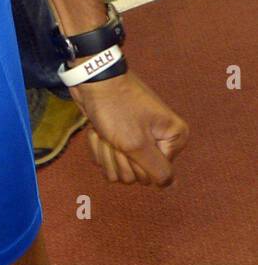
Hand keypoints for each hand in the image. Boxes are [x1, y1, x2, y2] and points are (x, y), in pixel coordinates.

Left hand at [71, 70, 188, 184]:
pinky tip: (97, 132)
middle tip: (114, 135)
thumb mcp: (137, 143)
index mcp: (174, 138)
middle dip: (120, 159)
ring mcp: (139, 140)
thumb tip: (170, 185)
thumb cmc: (115, 107)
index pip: (157, 176)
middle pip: (139, 177)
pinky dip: (100, 149)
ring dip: (107, 154)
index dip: (137, 164)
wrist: (91, 79)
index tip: (129, 142)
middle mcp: (160, 141)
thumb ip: (157, 170)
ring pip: (122, 172)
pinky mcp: (120, 139)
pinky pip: (110, 162)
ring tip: (104, 132)